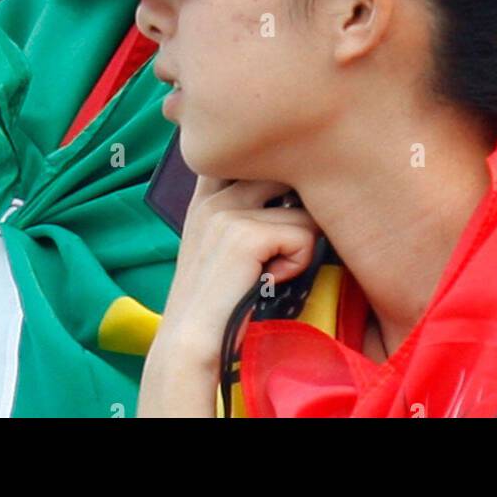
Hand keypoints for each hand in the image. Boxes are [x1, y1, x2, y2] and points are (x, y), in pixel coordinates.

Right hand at [137, 176, 319, 416]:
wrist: (191, 343)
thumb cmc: (218, 299)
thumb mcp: (221, 241)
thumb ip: (244, 207)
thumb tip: (296, 183)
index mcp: (208, 191)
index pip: (252, 153)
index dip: (279, 164)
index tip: (287, 173)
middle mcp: (215, 192)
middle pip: (289, 175)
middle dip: (299, 213)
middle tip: (280, 249)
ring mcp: (227, 210)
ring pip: (304, 211)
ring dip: (299, 247)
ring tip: (269, 271)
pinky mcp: (246, 235)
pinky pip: (305, 237)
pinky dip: (298, 264)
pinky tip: (271, 280)